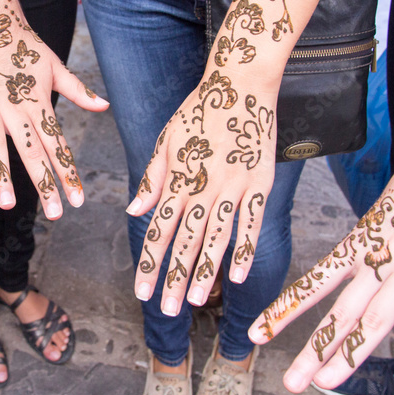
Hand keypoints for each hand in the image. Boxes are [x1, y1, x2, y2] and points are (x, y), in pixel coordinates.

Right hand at [0, 13, 108, 218]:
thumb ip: (79, 91)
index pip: (58, 144)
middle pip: (32, 151)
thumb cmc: (26, 46)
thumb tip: (106, 107)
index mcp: (39, 102)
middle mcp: (15, 107)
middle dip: (44, 183)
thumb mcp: (56, 67)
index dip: (68, 173)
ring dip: (1, 174)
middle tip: (55, 213)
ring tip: (8, 204)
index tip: (78, 199)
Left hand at [129, 64, 279, 313]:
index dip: (150, 264)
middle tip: (166, 310)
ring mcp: (233, 186)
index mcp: (177, 179)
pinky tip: (238, 274)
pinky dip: (245, 248)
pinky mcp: (260, 183)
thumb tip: (133, 211)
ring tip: (197, 301)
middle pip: (185, 241)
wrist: (240, 84)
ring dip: (205, 271)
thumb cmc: (199, 111)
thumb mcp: (167, 140)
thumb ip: (151, 179)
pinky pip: (251, 222)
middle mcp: (202, 187)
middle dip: (174, 279)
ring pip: (215, 238)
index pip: (159, 230)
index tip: (142, 292)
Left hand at [246, 152, 393, 393]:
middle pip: (339, 313)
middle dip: (313, 350)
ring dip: (349, 355)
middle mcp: (377, 259)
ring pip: (375, 319)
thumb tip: (353, 278)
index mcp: (356, 245)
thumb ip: (366, 250)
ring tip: (327, 384)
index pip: (313, 284)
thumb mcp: (378, 216)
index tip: (256, 334)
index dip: (284, 311)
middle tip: (290, 382)